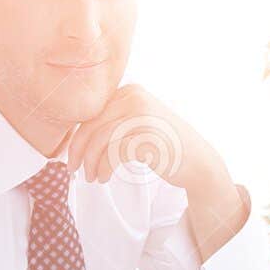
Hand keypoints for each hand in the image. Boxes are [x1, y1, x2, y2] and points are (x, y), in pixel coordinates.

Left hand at [67, 85, 246, 256]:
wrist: (197, 161)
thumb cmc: (162, 146)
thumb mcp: (136, 124)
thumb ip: (112, 122)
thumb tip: (73, 139)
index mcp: (129, 91)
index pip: (91, 113)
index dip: (76, 136)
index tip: (72, 156)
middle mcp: (134, 97)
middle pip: (91, 125)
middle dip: (78, 151)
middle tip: (74, 169)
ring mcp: (142, 115)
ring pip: (100, 140)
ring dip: (91, 163)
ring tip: (92, 177)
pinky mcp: (147, 135)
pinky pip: (113, 153)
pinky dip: (104, 168)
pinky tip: (104, 177)